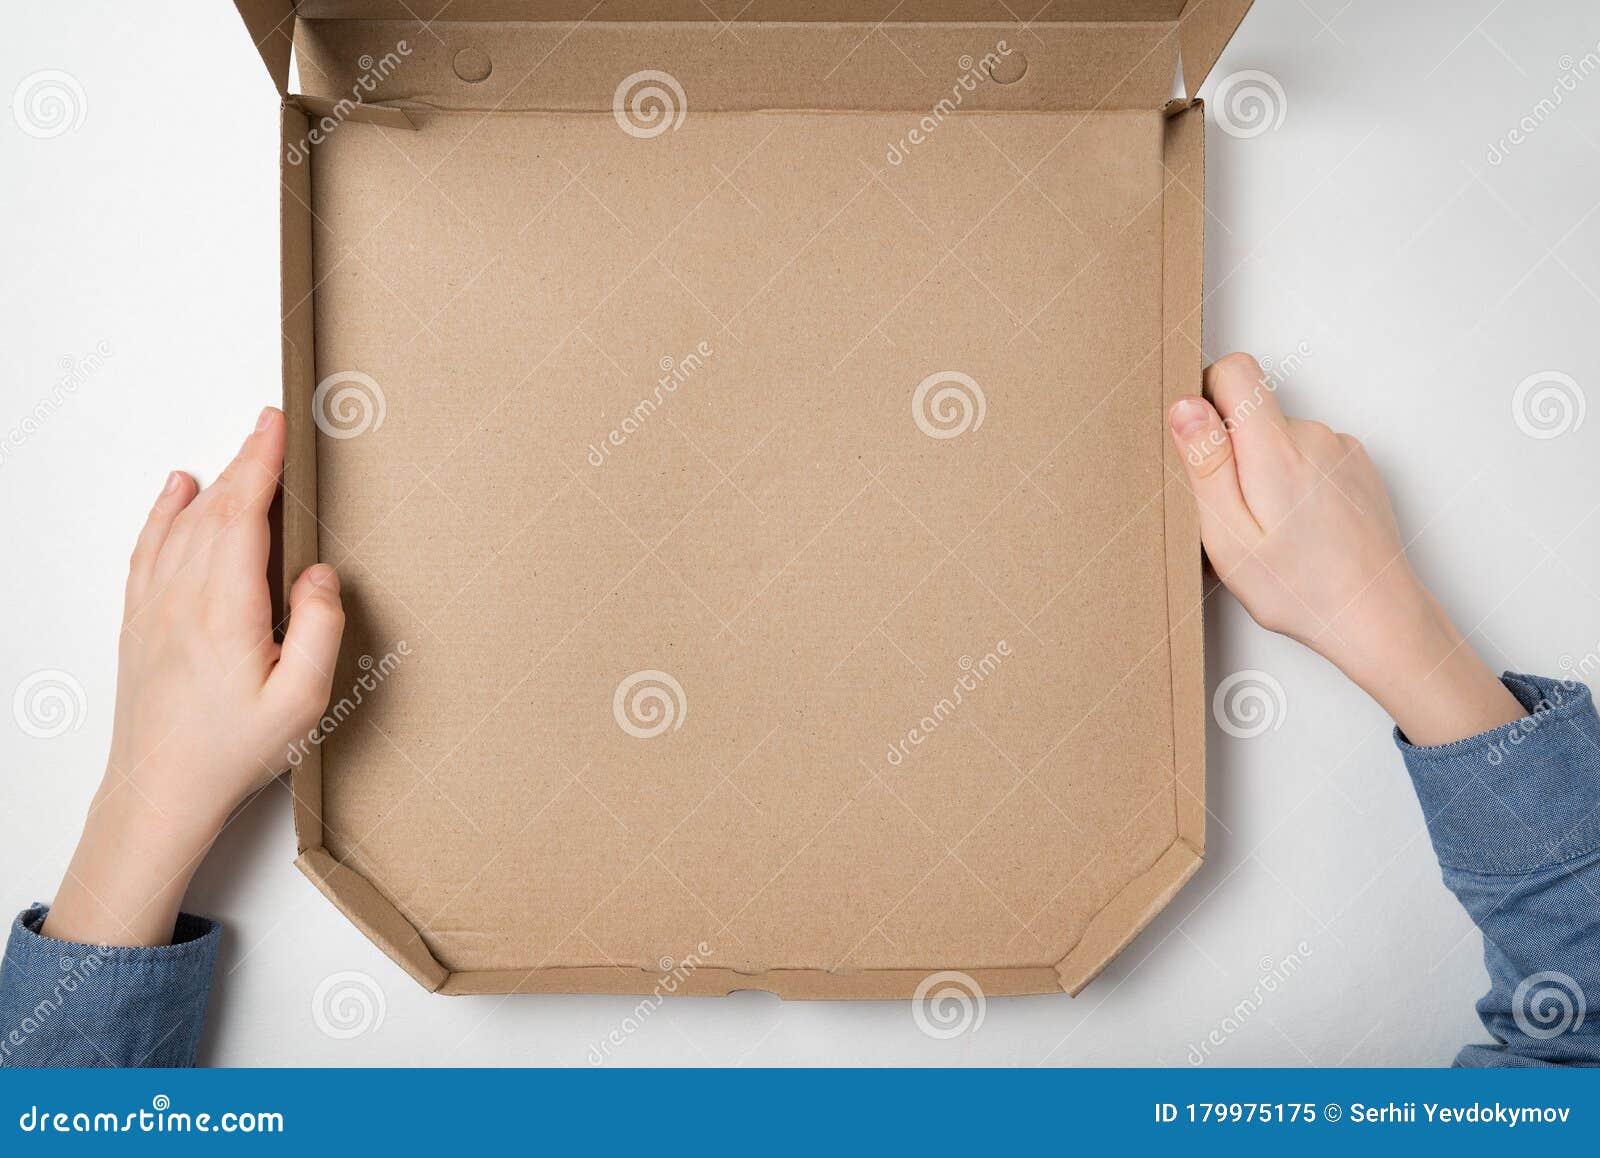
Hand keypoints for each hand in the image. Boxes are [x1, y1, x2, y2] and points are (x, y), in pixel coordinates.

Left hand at [44, 408, 344, 946]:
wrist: (159, 793)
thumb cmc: (231, 754)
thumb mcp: (302, 701)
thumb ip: (320, 629)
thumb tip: (319, 574)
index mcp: (225, 610)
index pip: (242, 514)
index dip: (260, 463)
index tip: (274, 425)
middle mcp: (182, 599)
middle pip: (213, 509)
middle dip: (244, 462)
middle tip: (268, 427)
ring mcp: (153, 609)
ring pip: (181, 524)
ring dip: (212, 482)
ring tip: (238, 454)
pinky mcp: (139, 624)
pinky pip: (149, 548)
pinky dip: (164, 512)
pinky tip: (175, 493)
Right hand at [1169, 354, 1523, 746]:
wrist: (1377, 615)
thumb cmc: (1302, 588)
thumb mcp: (1229, 536)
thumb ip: (1207, 464)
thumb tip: (1185, 405)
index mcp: (1276, 449)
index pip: (1235, 370)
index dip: (1207, 395)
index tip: (1203, 442)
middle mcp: (1314, 436)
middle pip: (1255, 409)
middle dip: (1235, 451)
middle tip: (1238, 513)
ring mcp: (1341, 449)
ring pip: (1281, 436)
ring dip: (1266, 470)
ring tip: (1272, 527)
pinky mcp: (1357, 466)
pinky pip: (1309, 453)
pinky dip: (1295, 480)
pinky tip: (1300, 525)